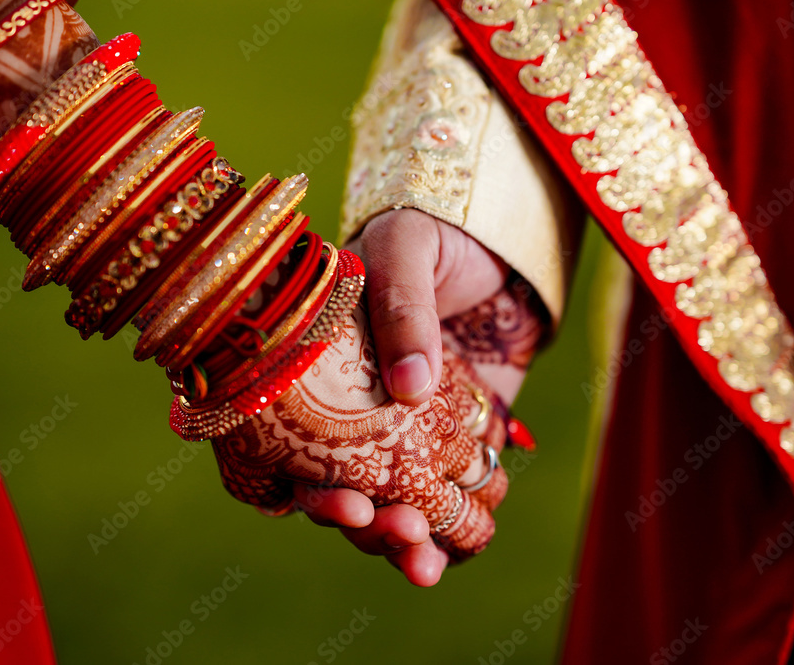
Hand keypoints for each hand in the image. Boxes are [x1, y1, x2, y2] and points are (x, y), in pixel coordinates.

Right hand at [296, 209, 546, 584]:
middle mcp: (356, 414)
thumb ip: (403, 311)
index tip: (350, 505)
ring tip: (427, 566)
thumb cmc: (430, 227)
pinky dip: (457, 522)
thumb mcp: (404, 251)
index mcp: (319, 376)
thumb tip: (411, 389)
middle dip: (368, 525)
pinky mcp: (460, 432)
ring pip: (397, 500)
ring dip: (409, 539)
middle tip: (399, 533)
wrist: (496, 230)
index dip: (313, 491)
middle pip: (348, 489)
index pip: (297, 451)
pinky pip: (452, 488)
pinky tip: (464, 545)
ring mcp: (409, 428)